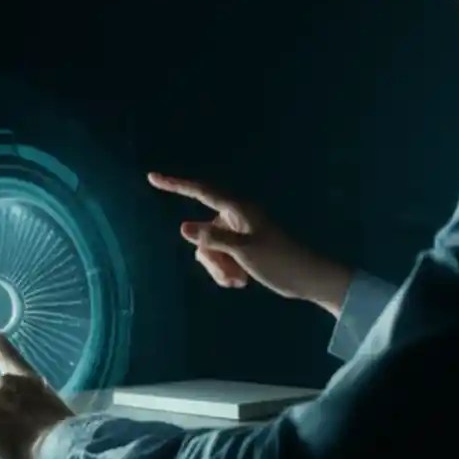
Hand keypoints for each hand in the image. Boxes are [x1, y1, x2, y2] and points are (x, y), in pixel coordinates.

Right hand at [147, 171, 353, 316]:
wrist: (306, 278)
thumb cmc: (280, 261)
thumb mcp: (244, 251)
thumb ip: (213, 239)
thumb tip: (183, 228)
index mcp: (238, 209)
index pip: (200, 192)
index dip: (175, 185)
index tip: (152, 177)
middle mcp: (235, 218)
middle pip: (202, 233)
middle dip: (210, 257)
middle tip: (230, 275)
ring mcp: (237, 234)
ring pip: (208, 250)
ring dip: (219, 268)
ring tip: (240, 280)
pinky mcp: (240, 248)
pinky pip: (219, 258)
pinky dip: (225, 271)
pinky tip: (242, 281)